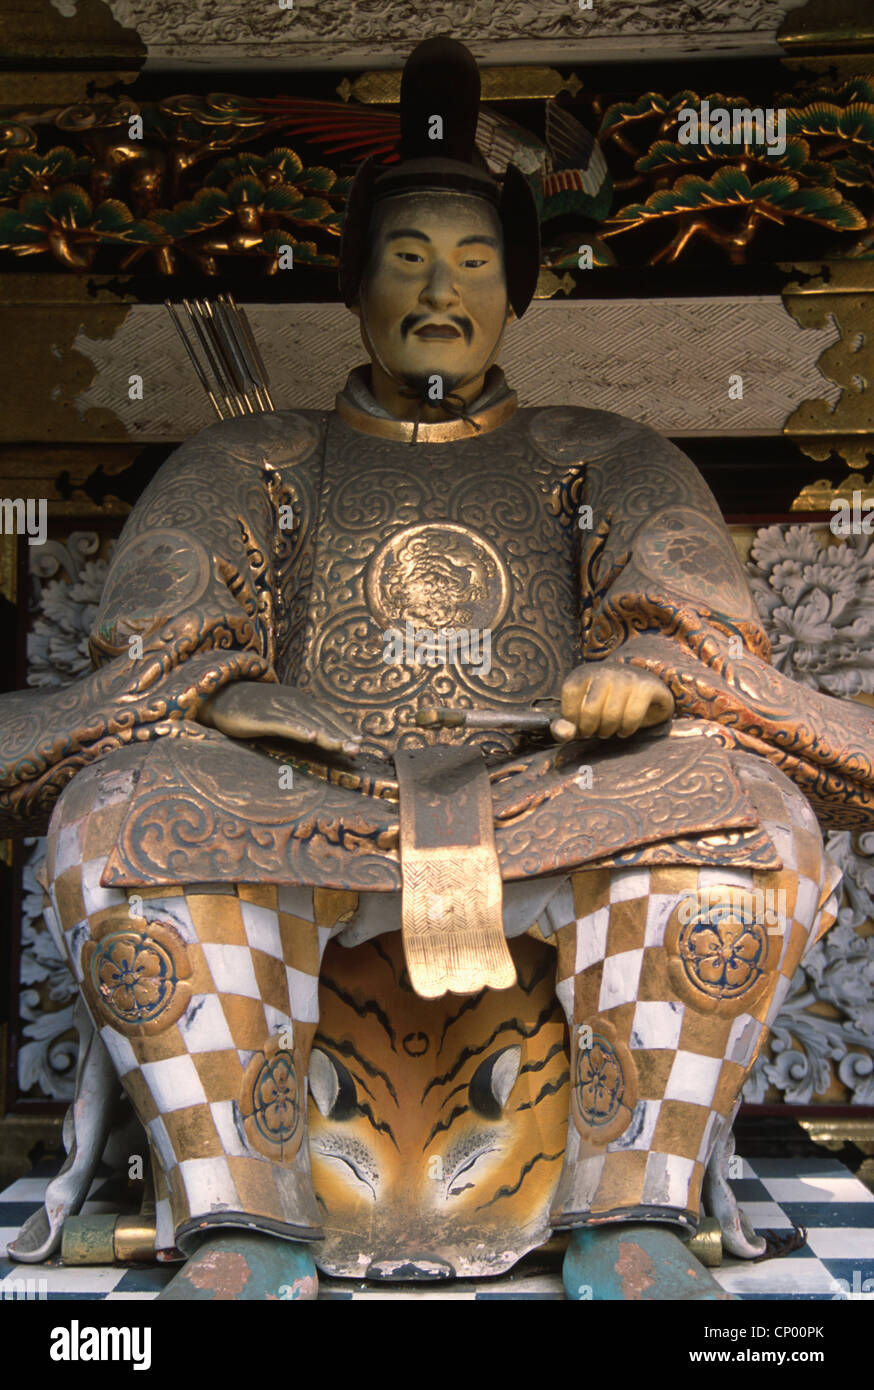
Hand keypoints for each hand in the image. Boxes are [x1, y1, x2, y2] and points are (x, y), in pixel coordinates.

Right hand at [200, 681, 360, 756]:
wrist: (222, 696)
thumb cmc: (254, 708)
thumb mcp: (281, 711)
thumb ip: (300, 721)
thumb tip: (320, 736)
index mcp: (299, 700)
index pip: (327, 714)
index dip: (343, 727)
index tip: (359, 742)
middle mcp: (292, 701)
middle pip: (321, 719)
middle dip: (340, 735)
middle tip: (356, 750)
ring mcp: (278, 707)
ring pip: (307, 722)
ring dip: (326, 735)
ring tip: (341, 747)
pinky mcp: (262, 716)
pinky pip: (283, 723)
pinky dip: (298, 729)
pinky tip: (310, 736)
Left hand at [551, 661, 673, 741]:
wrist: (646, 689)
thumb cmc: (607, 704)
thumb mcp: (580, 712)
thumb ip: (564, 726)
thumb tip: (565, 734)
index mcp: (582, 674)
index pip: (569, 706)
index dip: (574, 724)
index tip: (581, 726)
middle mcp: (603, 670)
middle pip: (590, 712)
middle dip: (592, 730)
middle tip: (597, 730)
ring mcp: (626, 676)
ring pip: (611, 716)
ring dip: (609, 731)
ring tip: (610, 729)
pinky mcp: (645, 686)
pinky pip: (631, 717)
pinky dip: (627, 730)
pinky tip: (625, 729)